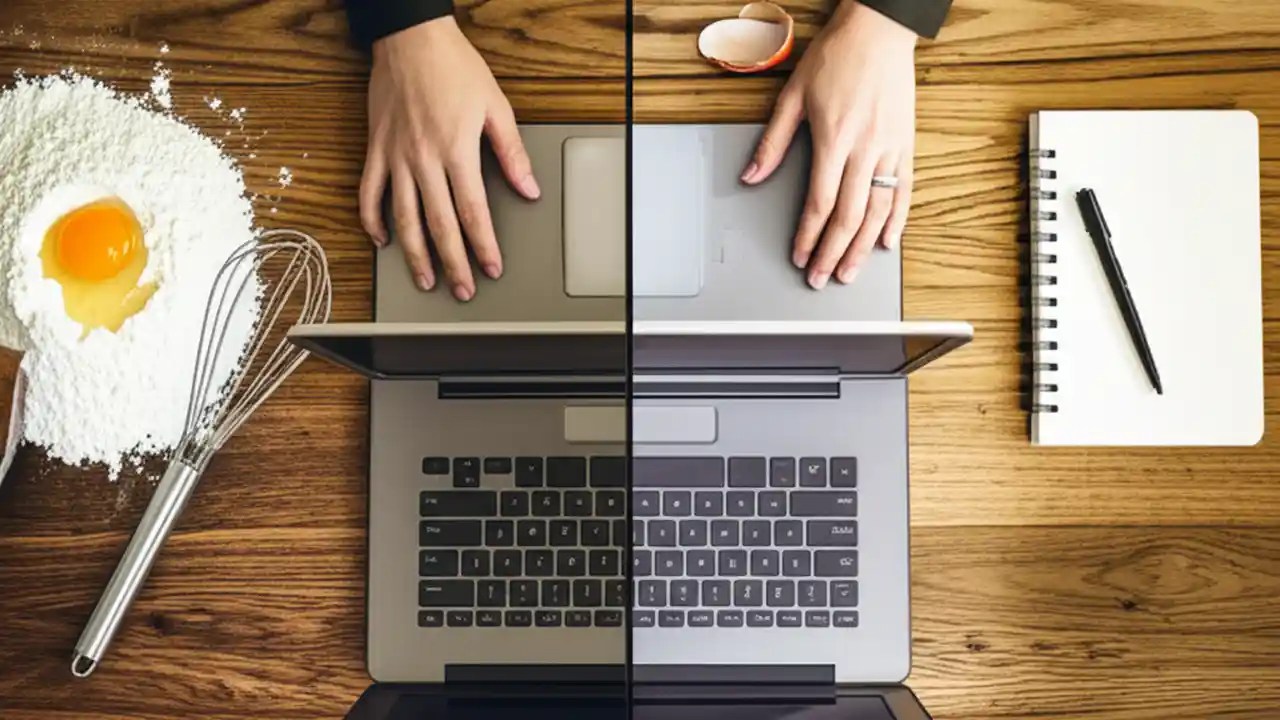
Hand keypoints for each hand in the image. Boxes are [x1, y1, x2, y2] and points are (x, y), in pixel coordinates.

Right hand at [360, 17, 539, 301]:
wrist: (410, 39)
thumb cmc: (454, 68)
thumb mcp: (496, 107)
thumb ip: (512, 153)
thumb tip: (529, 188)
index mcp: (457, 152)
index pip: (473, 212)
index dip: (483, 246)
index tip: (491, 269)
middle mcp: (424, 160)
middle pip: (439, 225)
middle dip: (453, 263)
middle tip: (462, 290)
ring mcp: (396, 157)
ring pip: (403, 218)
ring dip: (414, 254)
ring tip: (425, 279)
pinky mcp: (375, 150)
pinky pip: (369, 193)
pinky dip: (373, 220)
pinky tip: (383, 240)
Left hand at [742, 0, 916, 288]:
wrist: (878, 30)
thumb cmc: (836, 58)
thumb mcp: (792, 96)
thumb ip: (772, 143)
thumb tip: (751, 176)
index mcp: (834, 140)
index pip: (820, 203)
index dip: (809, 237)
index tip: (800, 256)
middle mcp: (865, 149)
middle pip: (849, 216)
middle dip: (834, 253)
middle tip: (822, 278)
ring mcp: (890, 148)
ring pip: (878, 211)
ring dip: (863, 247)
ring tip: (850, 271)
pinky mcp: (907, 144)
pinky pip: (904, 190)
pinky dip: (897, 220)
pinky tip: (887, 242)